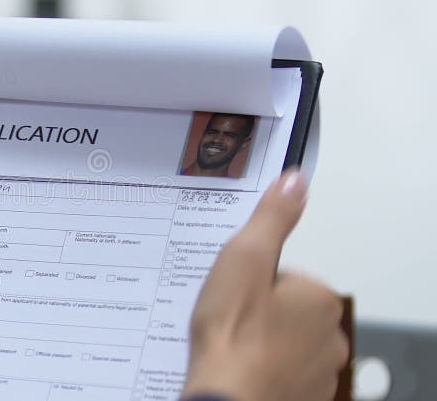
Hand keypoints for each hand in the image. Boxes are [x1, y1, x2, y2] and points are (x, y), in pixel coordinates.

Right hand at [182, 171, 348, 400]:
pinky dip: (260, 370)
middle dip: (257, 312)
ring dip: (258, 342)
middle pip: (284, 309)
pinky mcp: (302, 396)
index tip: (233, 297)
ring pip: (281, 342)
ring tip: (228, 347)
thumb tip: (295, 179)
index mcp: (319, 297)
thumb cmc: (232, 336)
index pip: (283, 276)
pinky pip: (280, 372)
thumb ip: (271, 219)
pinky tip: (237, 369)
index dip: (251, 283)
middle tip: (227, 321)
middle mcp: (330, 335)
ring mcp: (318, 371)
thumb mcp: (244, 260)